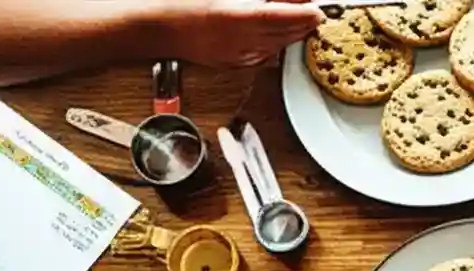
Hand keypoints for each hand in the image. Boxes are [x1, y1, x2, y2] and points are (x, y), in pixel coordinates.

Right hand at [161, 0, 323, 68]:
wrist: (156, 27)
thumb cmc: (182, 2)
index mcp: (232, 17)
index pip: (279, 19)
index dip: (302, 15)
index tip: (317, 9)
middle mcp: (239, 41)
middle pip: (284, 34)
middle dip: (302, 21)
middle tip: (312, 7)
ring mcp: (239, 55)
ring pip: (279, 45)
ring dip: (292, 30)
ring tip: (298, 14)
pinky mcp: (237, 63)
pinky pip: (267, 52)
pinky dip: (277, 40)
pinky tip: (276, 27)